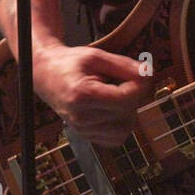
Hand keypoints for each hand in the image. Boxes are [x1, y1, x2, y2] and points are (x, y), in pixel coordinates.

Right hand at [32, 43, 152, 144]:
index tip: (141, 72)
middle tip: (123, 79)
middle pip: (127, 113)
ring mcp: (82, 129)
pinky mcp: (85, 136)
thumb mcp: (97, 56)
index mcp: (82, 95)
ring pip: (125, 129)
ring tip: (115, 93)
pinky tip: (113, 107)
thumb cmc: (70, 63)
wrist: (46, 75)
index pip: (126, 99)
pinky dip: (121, 124)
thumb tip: (148, 74)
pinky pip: (116, 137)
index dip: (141, 85)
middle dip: (133, 95)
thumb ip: (124, 66)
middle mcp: (80, 117)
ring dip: (128, 111)